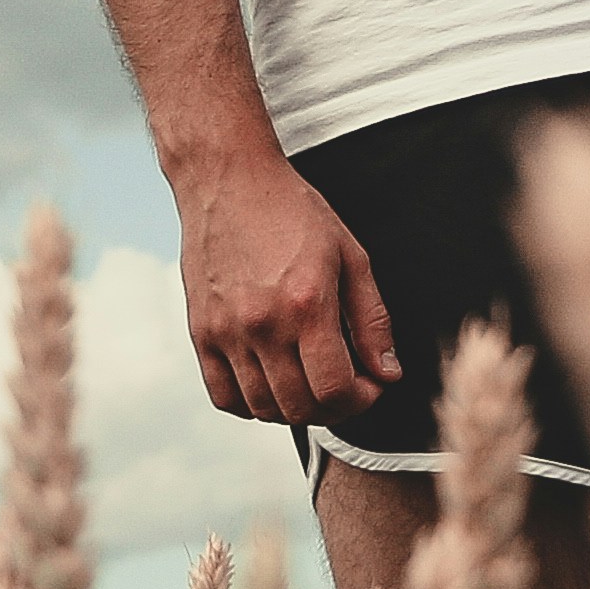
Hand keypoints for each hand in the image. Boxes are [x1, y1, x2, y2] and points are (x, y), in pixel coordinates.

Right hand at [175, 145, 402, 422]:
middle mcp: (262, 324)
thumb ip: (372, 321)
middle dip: (334, 408)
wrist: (229, 179)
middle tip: (346, 387)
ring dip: (294, 409)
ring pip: (262, 408)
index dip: (361, 401)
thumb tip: (388, 373)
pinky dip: (251, 404)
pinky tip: (272, 382)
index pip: (335, 390)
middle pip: (300, 407)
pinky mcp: (201, 332)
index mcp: (306, 304)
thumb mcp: (350, 256)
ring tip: (310, 382)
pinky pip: (224, 396)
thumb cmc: (293, 211)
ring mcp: (225, 332)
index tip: (370, 385)